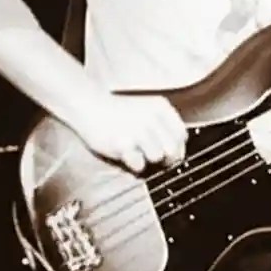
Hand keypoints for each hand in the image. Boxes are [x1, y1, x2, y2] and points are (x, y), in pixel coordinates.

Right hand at [71, 94, 187, 174]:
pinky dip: (134, 164)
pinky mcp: (123, 144)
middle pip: (173, 148)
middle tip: (155, 158)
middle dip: (167, 158)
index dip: (178, 147)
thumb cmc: (116, 110)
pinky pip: (139, 164)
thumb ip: (162, 124)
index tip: (170, 152)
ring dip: (148, 160)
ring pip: (157, 157)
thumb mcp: (146, 108)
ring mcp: (138, 131)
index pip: (181, 134)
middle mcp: (152, 118)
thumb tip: (177, 151)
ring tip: (137, 153)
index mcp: (160, 107)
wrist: (88, 105)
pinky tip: (127, 155)